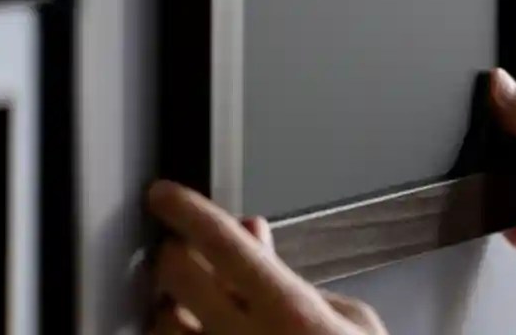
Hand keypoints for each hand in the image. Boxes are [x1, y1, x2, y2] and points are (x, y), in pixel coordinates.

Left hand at [147, 181, 385, 334]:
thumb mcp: (354, 321)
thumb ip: (297, 277)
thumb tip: (252, 235)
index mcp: (292, 314)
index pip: (224, 244)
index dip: (186, 210)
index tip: (164, 195)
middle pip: (178, 277)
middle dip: (175, 254)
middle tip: (185, 250)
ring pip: (162, 326)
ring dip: (171, 308)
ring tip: (194, 306)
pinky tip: (203, 330)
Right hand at [490, 34, 515, 301]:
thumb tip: (495, 81)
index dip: (514, 50)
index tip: (488, 60)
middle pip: (509, 99)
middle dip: (494, 118)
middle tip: (495, 136)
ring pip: (497, 146)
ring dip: (498, 169)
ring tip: (515, 186)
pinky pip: (497, 188)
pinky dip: (505, 206)